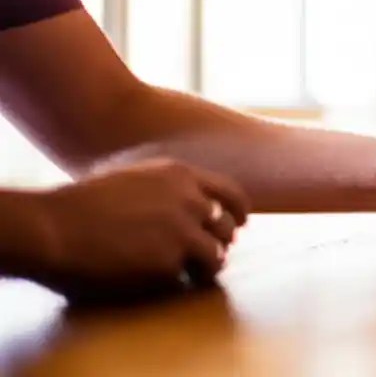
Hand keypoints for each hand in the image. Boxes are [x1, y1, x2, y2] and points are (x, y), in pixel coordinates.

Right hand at [25, 159, 248, 300]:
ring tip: (192, 274)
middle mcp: (189, 200)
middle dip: (221, 243)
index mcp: (181, 175)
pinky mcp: (168, 263)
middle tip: (210, 256)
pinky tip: (158, 280)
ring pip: (216, 256)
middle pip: (228, 228)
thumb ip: (168, 188)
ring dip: (207, 267)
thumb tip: (196, 205)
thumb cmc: (82, 204)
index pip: (231, 193)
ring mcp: (182, 231)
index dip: (238, 212)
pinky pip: (186, 277)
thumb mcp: (134, 178)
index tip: (240, 225)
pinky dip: (178, 281)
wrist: (53, 226)